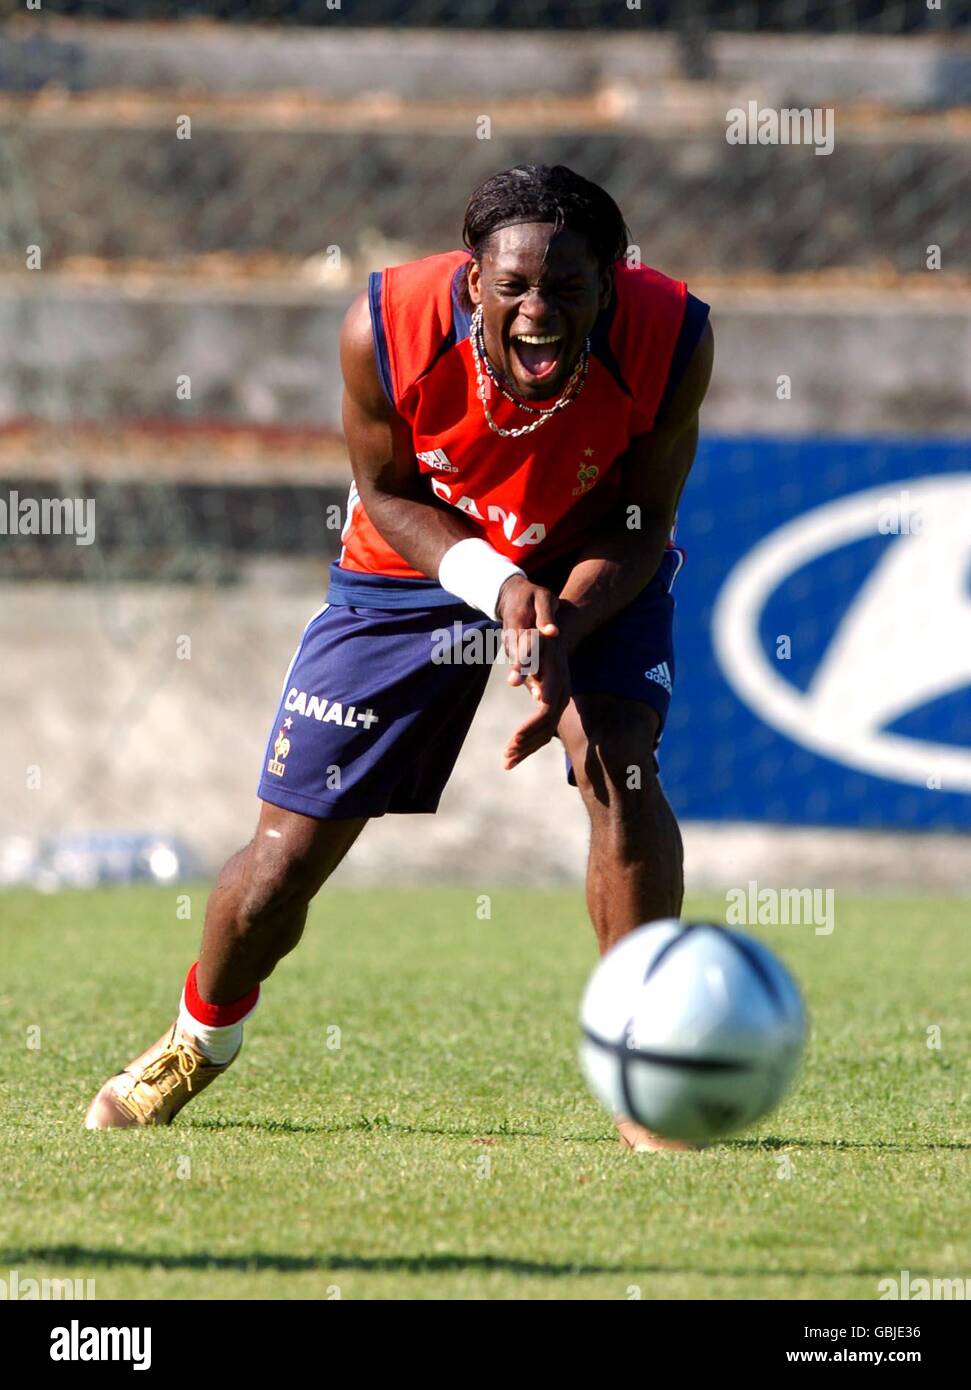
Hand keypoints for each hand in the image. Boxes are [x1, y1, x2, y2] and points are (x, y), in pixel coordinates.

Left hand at [495, 577, 570, 769]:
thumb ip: (523, 660)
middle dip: (525, 744)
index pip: (545, 712)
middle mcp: (562, 692)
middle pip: (546, 727)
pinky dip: (528, 742)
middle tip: (506, 759)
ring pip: (545, 732)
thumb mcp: (528, 640)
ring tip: (506, 762)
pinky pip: (543, 728)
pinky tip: (513, 752)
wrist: (555, 627)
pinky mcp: (552, 702)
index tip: (512, 742)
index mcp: (557, 680)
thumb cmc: (536, 633)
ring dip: (526, 748)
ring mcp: (560, 699)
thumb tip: (515, 683)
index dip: (529, 729)